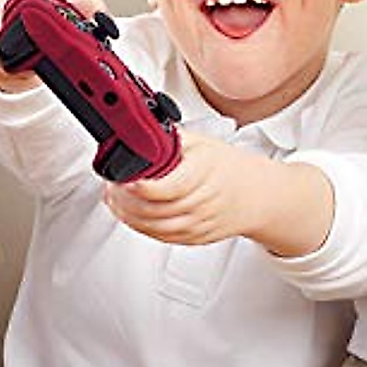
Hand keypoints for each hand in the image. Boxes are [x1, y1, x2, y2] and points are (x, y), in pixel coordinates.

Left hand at [104, 132, 261, 246]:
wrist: (256, 195)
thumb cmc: (228, 168)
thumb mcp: (201, 144)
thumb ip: (170, 139)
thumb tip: (140, 129)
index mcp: (204, 174)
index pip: (169, 187)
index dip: (142, 187)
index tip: (123, 180)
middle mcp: (202, 202)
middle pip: (156, 210)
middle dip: (126, 201)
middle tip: (111, 187)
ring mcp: (199, 223)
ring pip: (156, 227)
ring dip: (128, 216)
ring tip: (114, 201)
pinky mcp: (194, 237)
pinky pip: (162, 237)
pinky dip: (140, 227)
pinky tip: (129, 215)